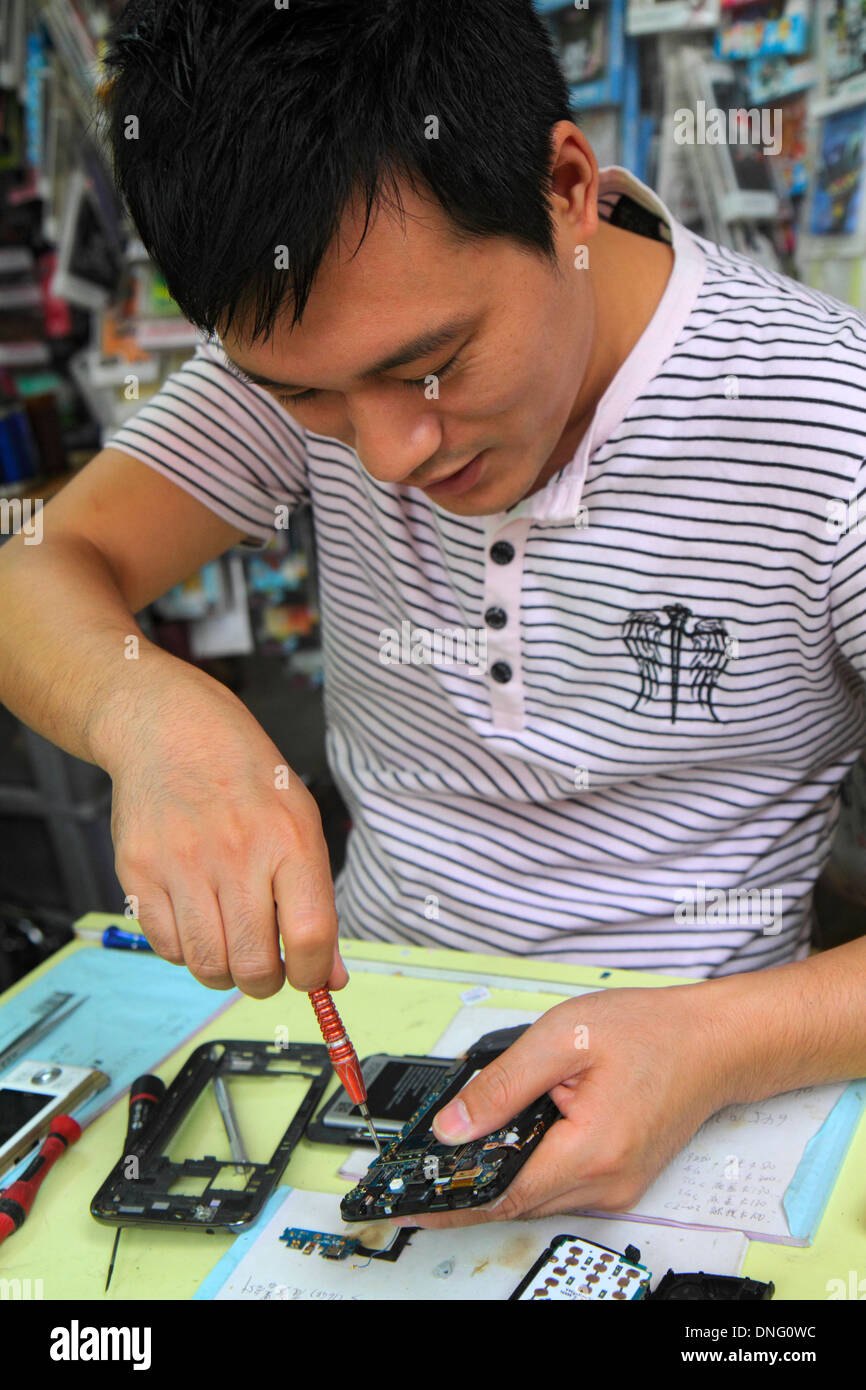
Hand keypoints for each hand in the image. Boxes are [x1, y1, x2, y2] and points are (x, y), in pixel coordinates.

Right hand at [106, 670, 345, 997]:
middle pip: (253, 965)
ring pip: (206, 965)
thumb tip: (332, 978)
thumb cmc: (247, 781)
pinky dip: (185, 950)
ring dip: (223, 973)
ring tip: (230, 946)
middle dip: (265, 983)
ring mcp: (182, 862)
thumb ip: (317, 902)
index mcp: (290, 839)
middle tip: (265, 968)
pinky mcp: (138, 870)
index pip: (309, 935)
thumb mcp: (300, 823)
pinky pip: (166, 947)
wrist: (171, 730)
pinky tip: (196, 920)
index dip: (312, 973)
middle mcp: (237, 851)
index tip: (307, 975)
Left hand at [391, 984, 741, 1227]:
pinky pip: (557, 1185)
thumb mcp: (562, 1037)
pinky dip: (525, 1169)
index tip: (406, 1206)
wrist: (712, 1042)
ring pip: (535, 1196)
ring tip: (454, 1157)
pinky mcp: (619, 1180)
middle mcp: (607, 1183)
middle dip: (464, 1189)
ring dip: (495, 1178)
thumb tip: (453, 1126)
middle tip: (415, 1178)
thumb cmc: (651, 1031)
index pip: (503, 1194)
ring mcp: (616, 1187)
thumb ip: (502, 1084)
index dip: (448, 1202)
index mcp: (592, 1151)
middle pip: (516, 1201)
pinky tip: (506, 1146)